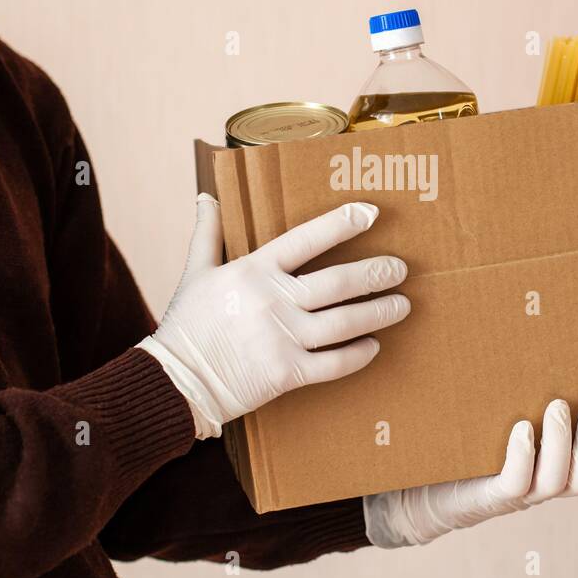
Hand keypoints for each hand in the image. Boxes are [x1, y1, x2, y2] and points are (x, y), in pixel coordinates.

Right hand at [142, 195, 410, 437]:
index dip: (341, 223)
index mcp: (253, 270)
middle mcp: (273, 300)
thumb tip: (206, 196)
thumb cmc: (187, 324)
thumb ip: (207, 233)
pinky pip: (335, 363)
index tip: (371, 213)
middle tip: (400, 268)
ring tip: (402, 305)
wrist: (175, 381)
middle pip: (339, 281)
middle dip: (376, 273)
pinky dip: (360, 354)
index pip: (306, 239)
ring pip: (346, 321)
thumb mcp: (195, 272)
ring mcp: (283, 337)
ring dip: (379, 311)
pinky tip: (374, 346)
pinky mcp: (287, 373)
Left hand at [362, 399, 577, 547]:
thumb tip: (532, 324)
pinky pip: (516, 484)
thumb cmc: (462, 435)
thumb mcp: (496, 410)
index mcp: (553, 462)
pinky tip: (520, 431)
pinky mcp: (487, 496)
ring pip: (555, 481)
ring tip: (558, 408)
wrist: (417, 479)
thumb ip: (519, 386)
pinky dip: (524, 457)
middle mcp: (542, 481)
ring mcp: (517, 491)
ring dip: (562, 446)